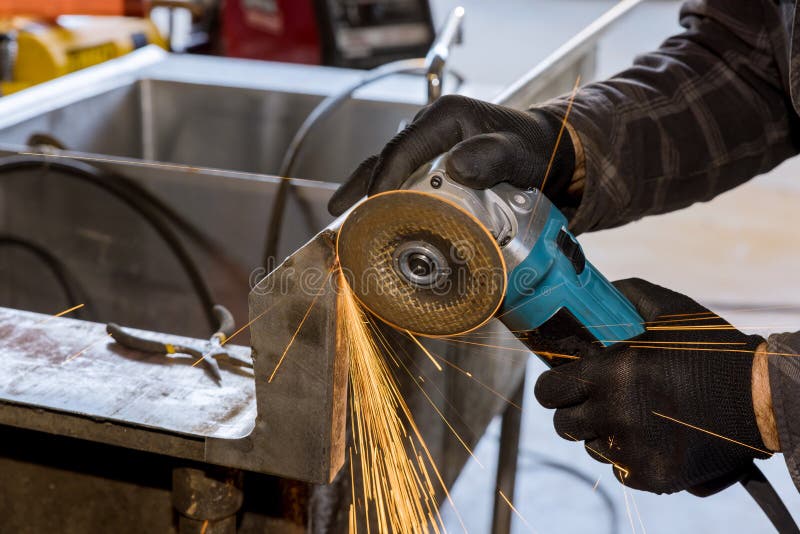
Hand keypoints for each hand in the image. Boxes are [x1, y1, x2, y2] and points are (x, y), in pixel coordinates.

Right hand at [328, 95, 577, 215]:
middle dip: (363, 185)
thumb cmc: (532, 147)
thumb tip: (456, 166)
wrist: (549, 153)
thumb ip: (492, 155)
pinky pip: (405, 178)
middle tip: (340, 211)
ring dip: (367, 190)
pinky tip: (373, 212)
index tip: (373, 206)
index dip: (383, 179)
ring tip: (341, 212)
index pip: (402, 149)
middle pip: (387, 157)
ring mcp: (432, 147)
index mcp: (445, 118)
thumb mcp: (516, 149)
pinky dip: (387, 195)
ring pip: (391, 167)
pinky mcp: (437, 164)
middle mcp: (432, 129)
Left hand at [532, 278, 770, 494]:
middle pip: (563, 425)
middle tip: (594, 401)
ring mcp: (632, 449)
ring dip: (602, 434)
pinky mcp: (652, 476)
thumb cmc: (712, 351)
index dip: (553, 388)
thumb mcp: (669, 311)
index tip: (563, 384)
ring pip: (592, 447)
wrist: (760, 398)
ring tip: (631, 416)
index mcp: (610, 373)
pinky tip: (651, 437)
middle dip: (574, 411)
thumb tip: (599, 290)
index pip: (549, 391)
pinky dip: (629, 457)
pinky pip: (621, 470)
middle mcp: (614, 414)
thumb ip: (626, 297)